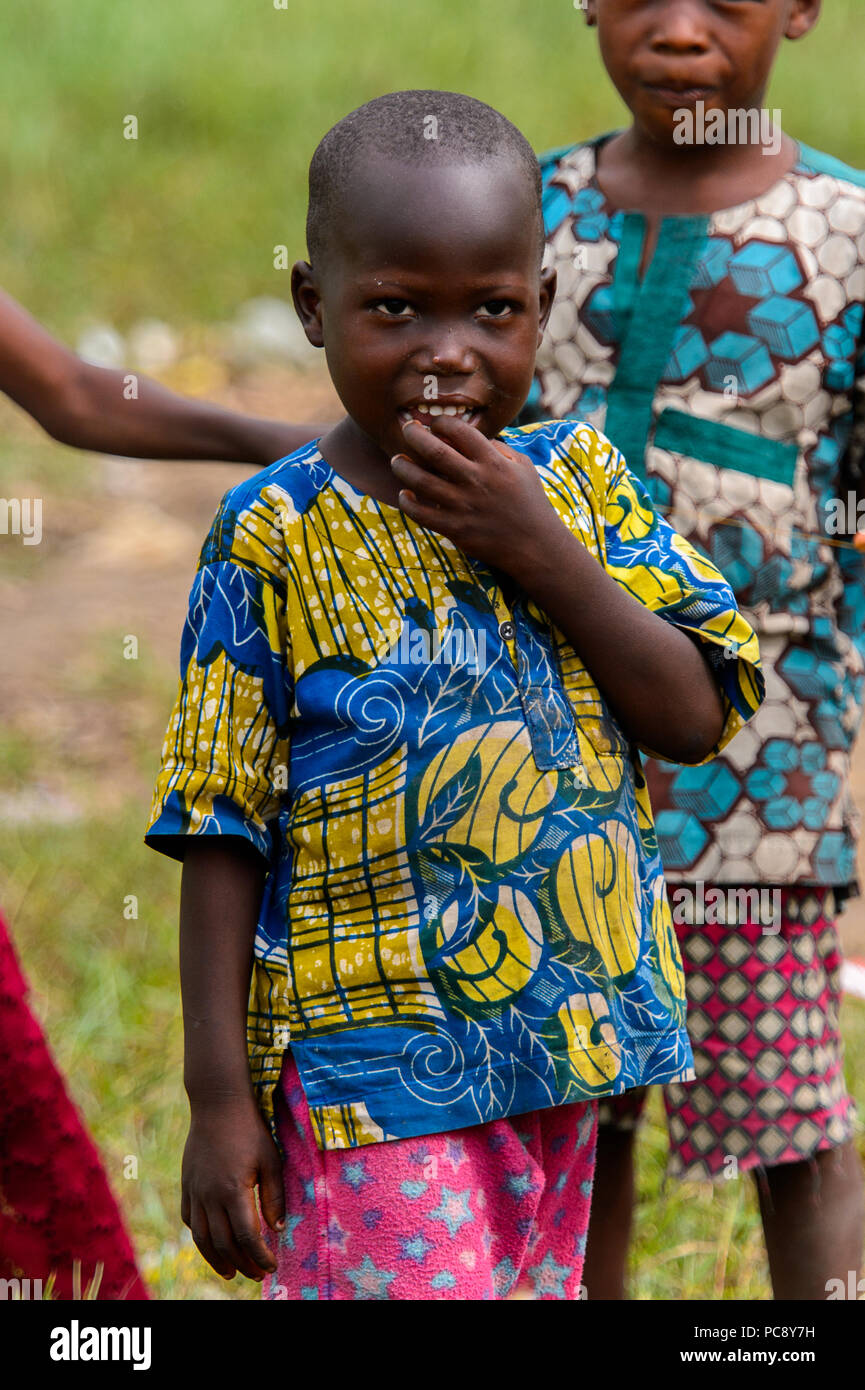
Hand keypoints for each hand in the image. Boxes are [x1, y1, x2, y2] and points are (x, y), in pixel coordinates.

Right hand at [181, 1094, 285, 1281]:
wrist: (217, 1104)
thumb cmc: (250, 1130)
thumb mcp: (271, 1159)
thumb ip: (274, 1196)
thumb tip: (277, 1229)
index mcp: (233, 1190)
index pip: (247, 1236)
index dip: (259, 1256)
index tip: (271, 1267)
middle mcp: (209, 1196)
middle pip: (224, 1243)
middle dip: (242, 1264)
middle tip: (257, 1274)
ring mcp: (194, 1191)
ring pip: (201, 1238)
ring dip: (216, 1260)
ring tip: (231, 1273)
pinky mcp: (186, 1185)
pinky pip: (189, 1220)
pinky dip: (200, 1237)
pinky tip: (212, 1244)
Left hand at [391, 415, 559, 574]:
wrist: (536, 546)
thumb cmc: (530, 503)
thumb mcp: (523, 467)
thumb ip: (498, 449)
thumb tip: (472, 436)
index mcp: (493, 462)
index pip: (460, 431)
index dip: (442, 423)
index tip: (436, 424)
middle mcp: (475, 481)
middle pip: (434, 451)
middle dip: (414, 435)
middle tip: (407, 429)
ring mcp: (463, 506)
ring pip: (421, 481)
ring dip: (403, 467)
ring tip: (397, 460)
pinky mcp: (455, 528)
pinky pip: (421, 514)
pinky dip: (407, 502)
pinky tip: (404, 494)